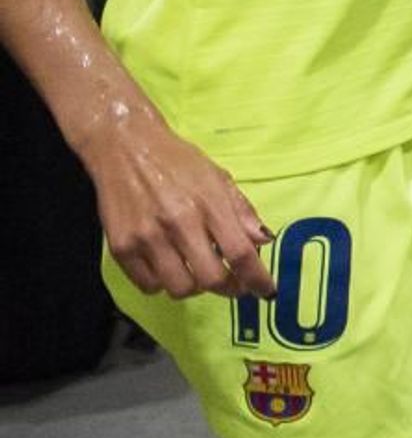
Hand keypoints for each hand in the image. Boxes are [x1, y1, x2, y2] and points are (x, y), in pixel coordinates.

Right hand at [83, 111, 271, 300]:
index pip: (240, 253)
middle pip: (211, 279)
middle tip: (232, 283)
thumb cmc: (177, 161)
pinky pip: (148, 285)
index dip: (257, 278)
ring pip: (179, 288)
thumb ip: (242, 211)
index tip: (266, 290)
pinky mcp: (120, 247)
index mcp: (208, 204)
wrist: (125, 147)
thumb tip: (263, 241)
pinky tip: (169, 267)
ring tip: (197, 271)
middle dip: (228, 288)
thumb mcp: (218, 177)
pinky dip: (163, 284)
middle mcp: (178, 223)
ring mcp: (147, 238)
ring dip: (195, 287)